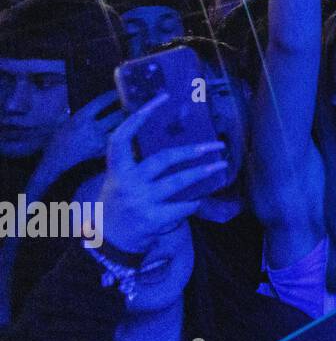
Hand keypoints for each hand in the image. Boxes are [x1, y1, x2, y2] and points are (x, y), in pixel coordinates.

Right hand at [35, 91, 123, 188]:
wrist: (54, 162)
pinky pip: (118, 141)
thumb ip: (81, 113)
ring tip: (133, 116)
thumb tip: (98, 104)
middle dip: (126, 109)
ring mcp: (99, 141)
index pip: (101, 102)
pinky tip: (127, 132)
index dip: (112, 95)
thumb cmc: (58, 140)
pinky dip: (124, 135)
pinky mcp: (103, 151)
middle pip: (118, 115)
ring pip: (121, 128)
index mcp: (80, 118)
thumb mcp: (65, 122)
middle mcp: (92, 128)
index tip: (118, 91)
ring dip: (127, 122)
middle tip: (132, 104)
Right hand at [100, 93, 228, 254]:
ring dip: (202, 172)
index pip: (122, 137)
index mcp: (117, 169)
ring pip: (178, 182)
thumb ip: (138, 163)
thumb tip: (172, 141)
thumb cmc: (119, 204)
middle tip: (216, 145)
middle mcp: (128, 183)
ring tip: (220, 166)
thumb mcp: (119, 180)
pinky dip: (193, 202)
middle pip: (163, 159)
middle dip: (192, 151)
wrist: (109, 242)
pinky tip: (199, 199)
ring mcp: (140, 201)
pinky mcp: (152, 219)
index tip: (162, 98)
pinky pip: (182, 206)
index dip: (140, 117)